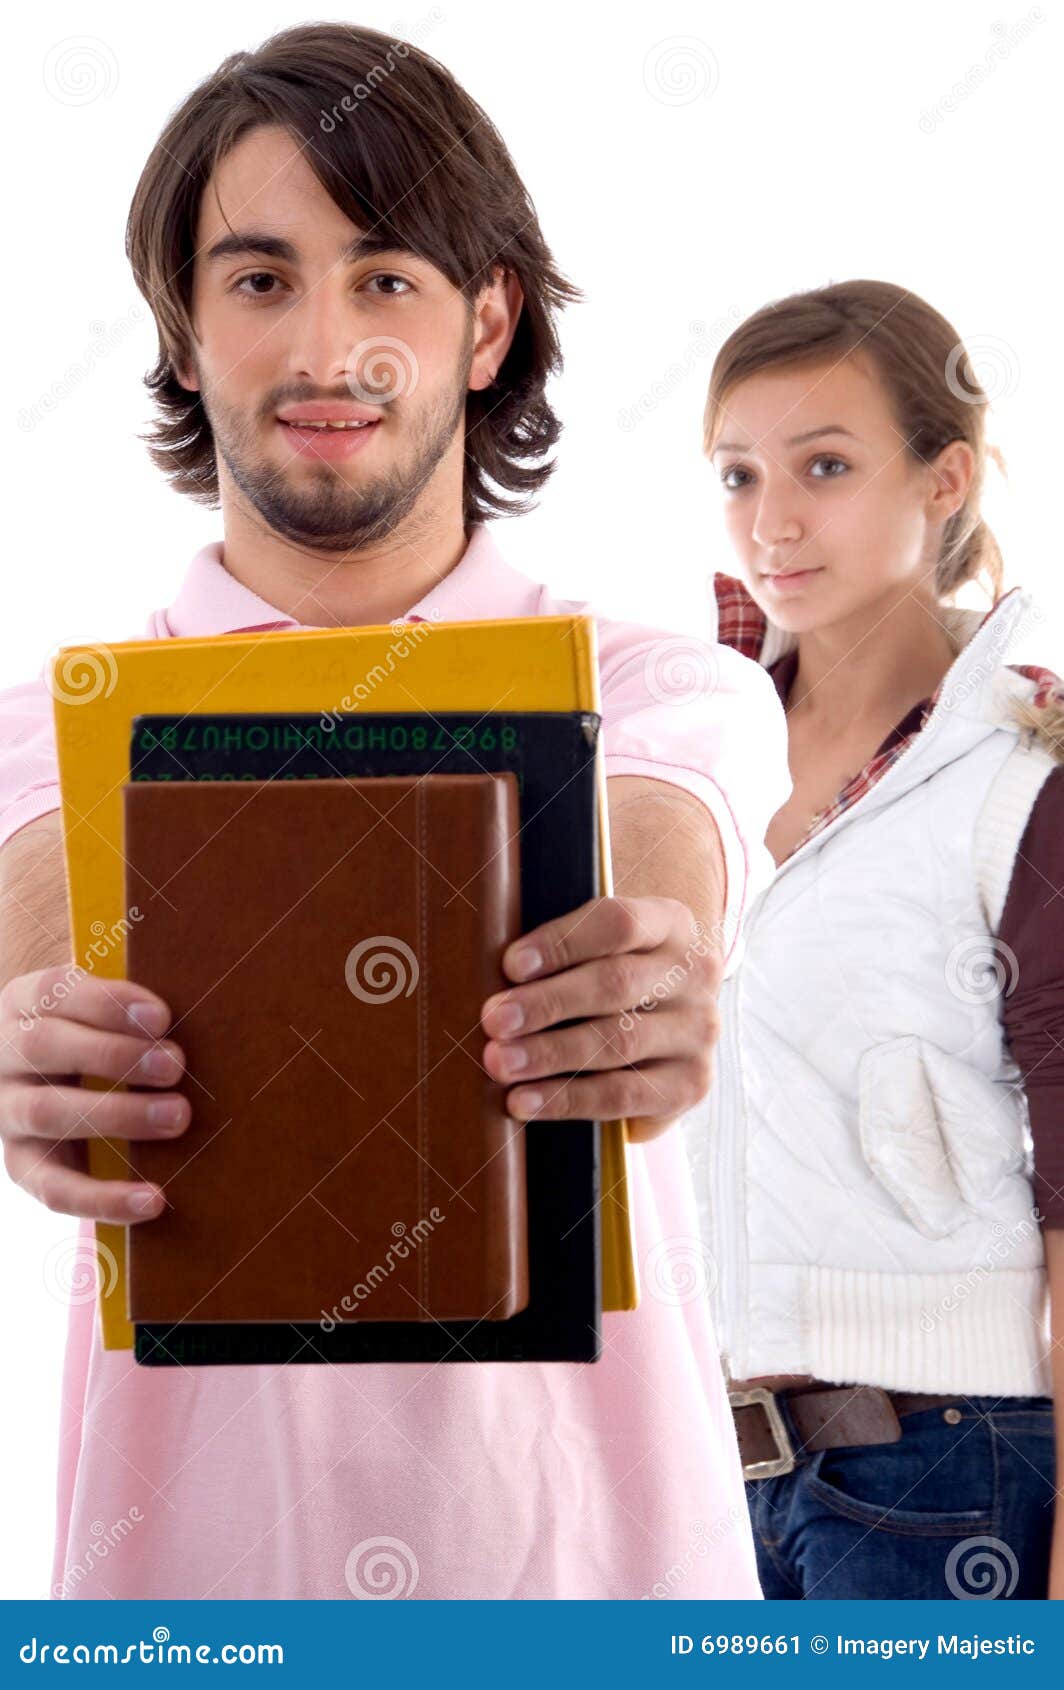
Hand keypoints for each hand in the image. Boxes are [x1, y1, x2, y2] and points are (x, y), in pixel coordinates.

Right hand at [0, 964, 188, 1221]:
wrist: (58, 1084)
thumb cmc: (102, 1037)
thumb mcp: (106, 1014)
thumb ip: (135, 1013)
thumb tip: (184, 1023)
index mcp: (27, 1002)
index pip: (56, 991)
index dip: (107, 1002)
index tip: (163, 1016)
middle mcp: (5, 1054)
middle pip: (46, 1046)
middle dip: (114, 1054)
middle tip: (176, 1064)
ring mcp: (7, 1111)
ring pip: (47, 1111)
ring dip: (117, 1115)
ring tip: (177, 1116)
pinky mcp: (20, 1163)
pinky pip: (53, 1186)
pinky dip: (104, 1197)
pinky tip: (153, 1198)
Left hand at [480, 895, 721, 1142]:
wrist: (664, 1030)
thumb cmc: (611, 979)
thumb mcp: (599, 949)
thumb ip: (561, 952)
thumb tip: (497, 976)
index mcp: (670, 923)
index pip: (619, 923)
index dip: (562, 942)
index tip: (511, 965)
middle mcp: (695, 974)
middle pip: (615, 983)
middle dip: (546, 1003)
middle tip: (494, 1020)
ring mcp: (698, 1031)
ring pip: (618, 1040)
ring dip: (550, 1053)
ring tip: (500, 1062)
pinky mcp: (691, 1083)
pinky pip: (624, 1094)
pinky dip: (567, 1099)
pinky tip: (524, 1101)